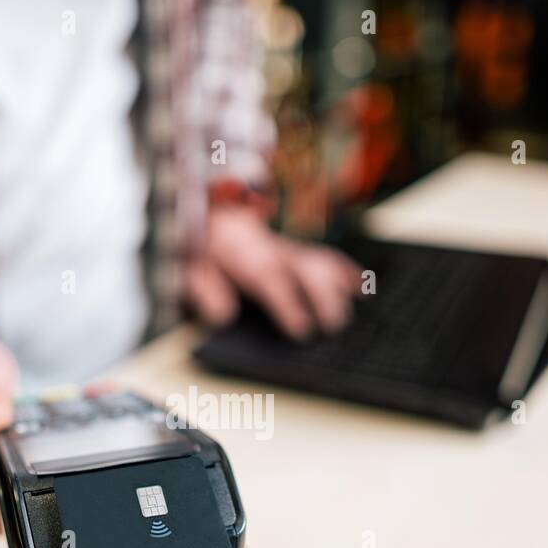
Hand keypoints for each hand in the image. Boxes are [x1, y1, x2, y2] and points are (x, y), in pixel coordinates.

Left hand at [186, 203, 361, 339]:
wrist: (198, 216)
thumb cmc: (196, 252)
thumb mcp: (186, 271)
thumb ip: (204, 291)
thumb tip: (224, 315)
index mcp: (242, 254)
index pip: (270, 276)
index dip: (288, 303)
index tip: (302, 330)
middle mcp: (269, 249)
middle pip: (305, 267)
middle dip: (323, 295)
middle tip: (333, 326)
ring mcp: (284, 249)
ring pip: (319, 260)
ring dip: (339, 286)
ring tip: (352, 310)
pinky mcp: (293, 252)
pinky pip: (322, 257)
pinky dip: (343, 271)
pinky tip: (360, 287)